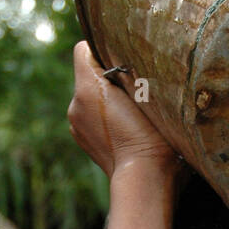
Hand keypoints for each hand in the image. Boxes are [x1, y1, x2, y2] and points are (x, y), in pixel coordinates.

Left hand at [67, 41, 183, 179]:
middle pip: (90, 74)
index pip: (86, 49)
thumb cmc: (154, 137)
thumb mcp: (148, 93)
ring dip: (108, 98)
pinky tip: (125, 129)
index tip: (127, 65)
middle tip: (136, 92)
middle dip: (109, 78)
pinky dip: (106, 117)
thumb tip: (122, 59)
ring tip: (134, 114)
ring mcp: (76, 125)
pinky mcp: (82, 140)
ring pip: (91, 96)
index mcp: (88, 87)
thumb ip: (128, 69)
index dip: (106, 51)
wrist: (146, 180)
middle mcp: (75, 104)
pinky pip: (92, 116)